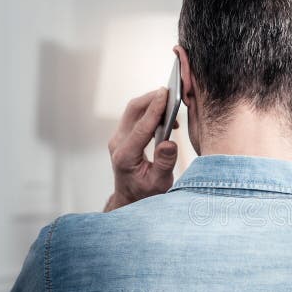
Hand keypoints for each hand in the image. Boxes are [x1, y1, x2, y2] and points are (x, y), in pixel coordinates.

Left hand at [104, 88, 177, 211]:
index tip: (167, 94)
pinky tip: (166, 118)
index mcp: (125, 156)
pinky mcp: (124, 136)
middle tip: (172, 92)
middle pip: (133, 110)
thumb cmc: (146, 193)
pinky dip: (150, 111)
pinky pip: (136, 116)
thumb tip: (170, 143)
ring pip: (134, 110)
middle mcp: (118, 143)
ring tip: (172, 106)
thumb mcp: (159, 183)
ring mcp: (119, 138)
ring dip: (152, 103)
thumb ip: (164, 163)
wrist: (130, 198)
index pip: (141, 126)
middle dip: (152, 98)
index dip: (155, 109)